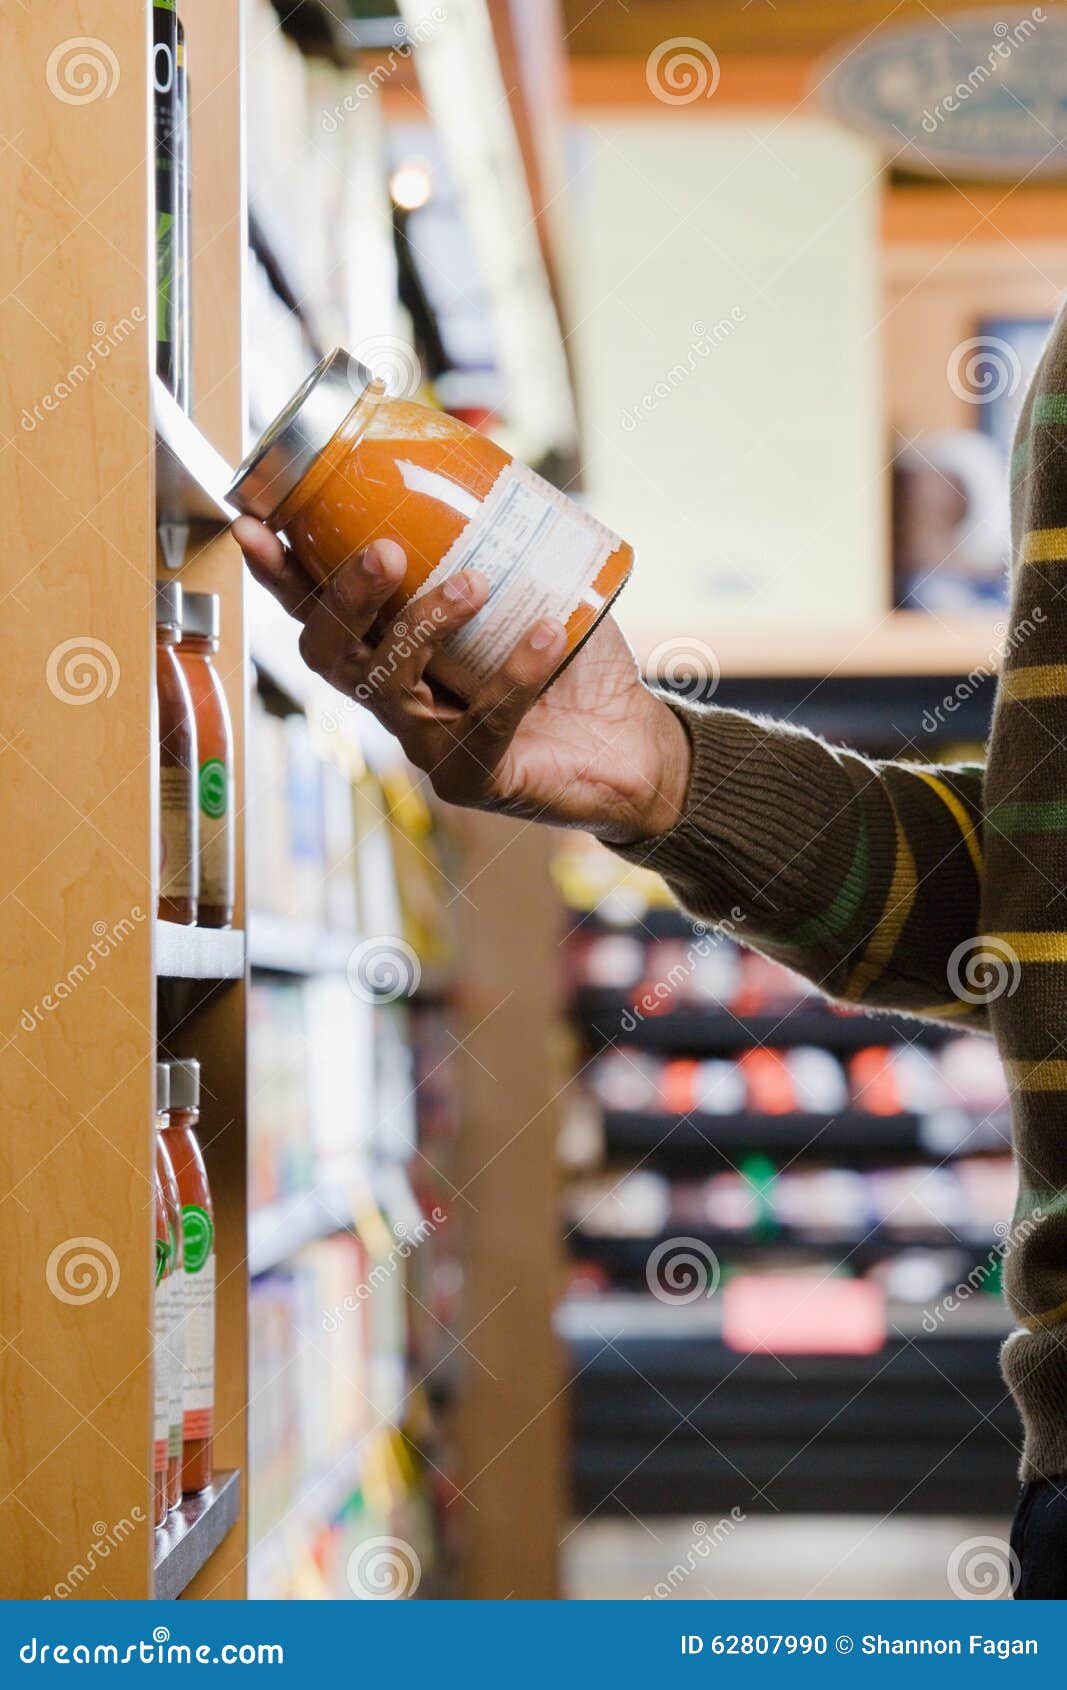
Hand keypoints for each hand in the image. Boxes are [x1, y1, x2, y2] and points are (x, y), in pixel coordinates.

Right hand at [232, 519, 690, 844]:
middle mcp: (396, 700)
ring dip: (424, 626)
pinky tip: (549, 634)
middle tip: (381, 555)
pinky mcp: (471, 780)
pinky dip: (517, 673)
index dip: (281, 572)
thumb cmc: (576, 663)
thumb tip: (484, 458)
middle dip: (344, 599)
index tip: (256, 520)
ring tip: (474, 583)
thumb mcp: (533, 587)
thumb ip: (499, 538)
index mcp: (393, 651)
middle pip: (330, 655)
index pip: (319, 611)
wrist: (634, 742)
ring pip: (389, 688)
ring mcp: (428, 745)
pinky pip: (484, 721)